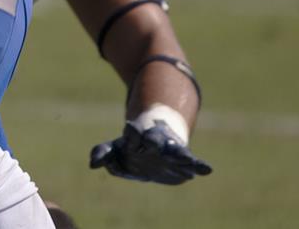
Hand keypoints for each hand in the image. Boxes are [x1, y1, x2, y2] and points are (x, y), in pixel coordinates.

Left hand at [89, 119, 212, 184]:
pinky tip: (207, 170)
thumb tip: (92, 164)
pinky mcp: (183, 160)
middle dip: (152, 140)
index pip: (133, 134)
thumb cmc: (133, 145)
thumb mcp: (117, 148)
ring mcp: (170, 150)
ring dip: (179, 155)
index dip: (132, 133)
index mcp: (136, 136)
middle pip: (153, 139)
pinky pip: (192, 162)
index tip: (131, 128)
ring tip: (187, 159)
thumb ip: (104, 153)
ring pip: (175, 151)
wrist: (158, 140)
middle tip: (151, 141)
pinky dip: (199, 165)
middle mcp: (154, 141)